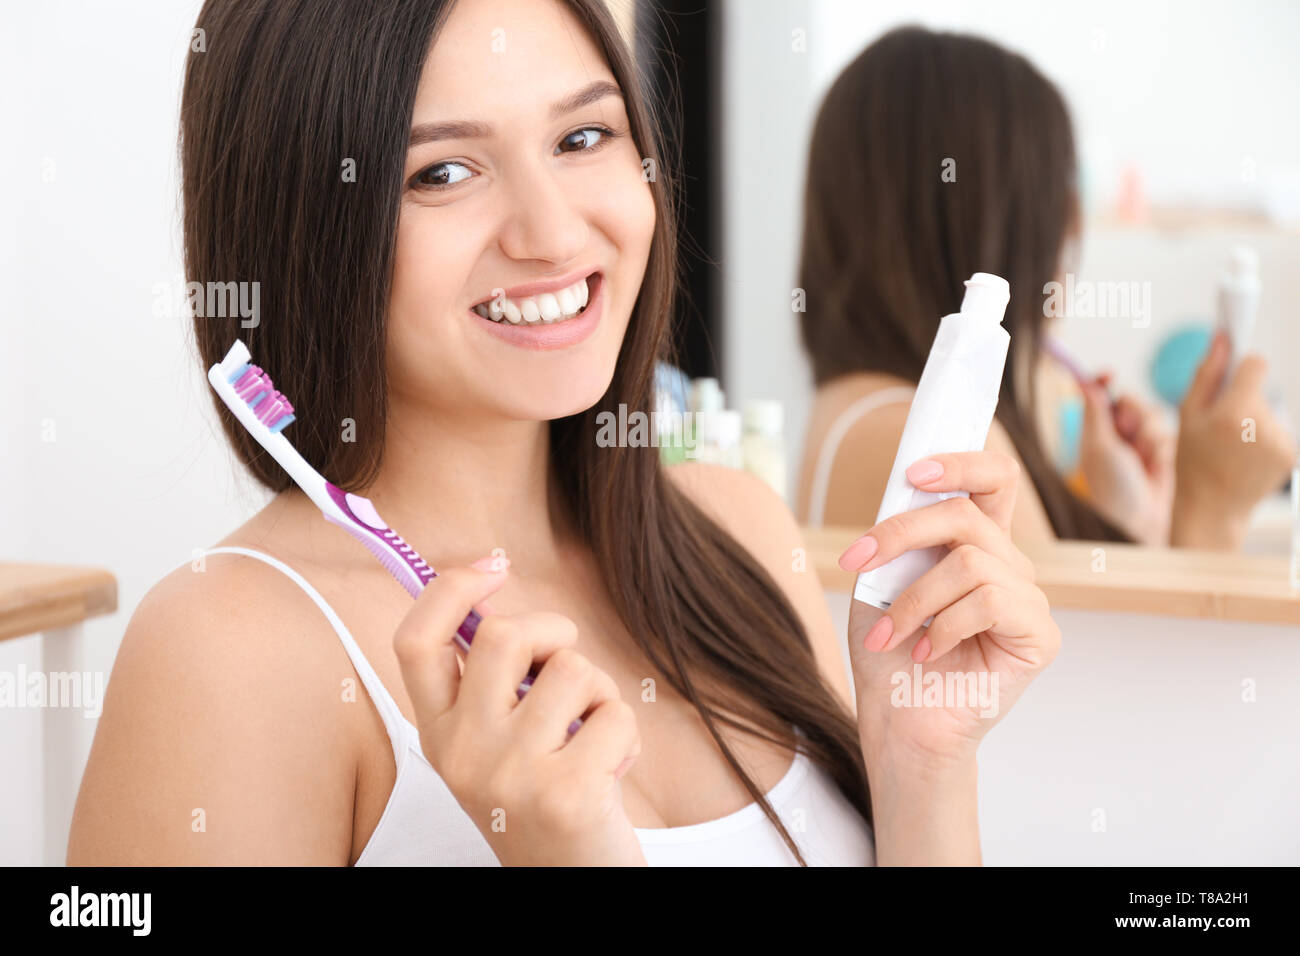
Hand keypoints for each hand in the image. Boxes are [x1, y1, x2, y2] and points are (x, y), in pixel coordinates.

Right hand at [392, 556, 644, 865]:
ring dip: (596, 691)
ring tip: (589, 734)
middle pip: (504, 636)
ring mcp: (511, 774)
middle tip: (566, 665)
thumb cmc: (542, 795)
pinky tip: (609, 768)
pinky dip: (624, 730)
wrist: (568, 881)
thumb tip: (489, 579)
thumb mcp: (496, 739)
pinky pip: (615, 712)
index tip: (492, 565)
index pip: (416, 641)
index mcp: (438, 732)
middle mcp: (463, 752)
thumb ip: (489, 676)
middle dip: (552, 632)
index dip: (451, 589)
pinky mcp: (566, 794)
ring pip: (570, 670)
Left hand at [838, 451, 1060, 770]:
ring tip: (891, 634)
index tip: (911, 474)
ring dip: (914, 599)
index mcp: (975, 546)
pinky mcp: (1039, 635)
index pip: (992, 481)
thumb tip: (903, 495)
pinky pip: (989, 601)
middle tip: (858, 560)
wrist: (897, 723)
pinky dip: (943, 626)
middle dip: (902, 534)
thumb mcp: (880, 583)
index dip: (961, 464)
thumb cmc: (888, 656)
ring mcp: (1028, 599)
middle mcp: (1007, 565)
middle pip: (964, 515)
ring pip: (969, 562)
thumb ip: (898, 540)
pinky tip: (925, 653)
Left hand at [1077, 374, 1174, 544]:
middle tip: (1127, 437)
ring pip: (1153, 416)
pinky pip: (1168, 434)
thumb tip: (1086, 383)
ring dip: (1149, 436)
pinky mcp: (1160, 453)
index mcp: (1094, 431)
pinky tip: (1156, 469)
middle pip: (1132, 401)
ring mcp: (1139, 444)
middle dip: (1134, 415)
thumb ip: (1096, 414)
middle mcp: (1116, 435)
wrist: (1142, 520)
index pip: (1098, 396)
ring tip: (1142, 462)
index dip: (1103, 381)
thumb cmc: (1113, 488)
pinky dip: (1162, 449)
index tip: (1110, 373)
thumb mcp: (1101, 448)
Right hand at [1172, 330, 1296, 549]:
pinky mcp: (1292, 454)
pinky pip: (1278, 430)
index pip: (1257, 364)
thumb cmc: (1192, 462)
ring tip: (1231, 446)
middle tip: (1218, 424)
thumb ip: (1206, 374)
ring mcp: (1283, 441)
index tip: (1237, 360)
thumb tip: (1223, 338)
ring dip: (1252, 420)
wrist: (1213, 509)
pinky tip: (1245, 457)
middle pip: (1260, 390)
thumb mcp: (1187, 415)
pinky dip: (1263, 438)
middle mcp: (1264, 425)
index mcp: (1234, 412)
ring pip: (1269, 410)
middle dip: (1241, 399)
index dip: (1243, 365)